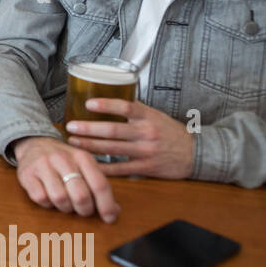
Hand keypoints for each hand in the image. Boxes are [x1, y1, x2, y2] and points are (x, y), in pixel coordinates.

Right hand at [13, 136, 119, 222]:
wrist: (33, 143)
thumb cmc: (64, 161)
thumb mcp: (84, 166)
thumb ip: (99, 186)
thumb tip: (114, 212)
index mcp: (82, 156)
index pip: (100, 184)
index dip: (106, 205)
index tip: (109, 219)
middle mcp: (63, 159)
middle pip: (80, 195)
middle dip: (84, 209)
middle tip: (83, 210)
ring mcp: (43, 165)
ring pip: (60, 198)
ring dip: (65, 207)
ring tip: (65, 203)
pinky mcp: (27, 174)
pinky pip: (41, 198)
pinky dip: (47, 204)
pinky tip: (49, 197)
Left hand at [66, 98, 195, 178]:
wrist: (195, 153)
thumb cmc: (171, 132)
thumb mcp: (156, 115)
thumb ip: (135, 110)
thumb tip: (110, 98)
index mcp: (148, 117)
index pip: (126, 107)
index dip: (106, 104)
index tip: (88, 103)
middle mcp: (146, 133)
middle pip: (113, 130)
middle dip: (89, 129)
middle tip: (70, 127)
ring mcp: (145, 151)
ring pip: (113, 149)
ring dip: (90, 146)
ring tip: (74, 142)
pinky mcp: (145, 168)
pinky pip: (120, 168)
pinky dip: (103, 167)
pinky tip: (89, 164)